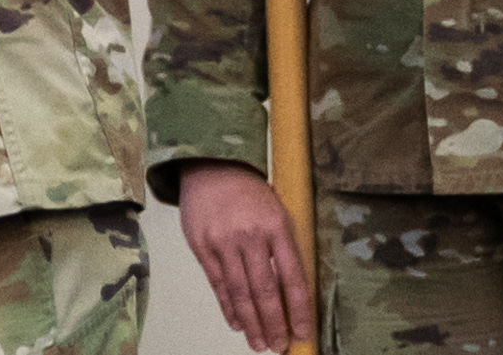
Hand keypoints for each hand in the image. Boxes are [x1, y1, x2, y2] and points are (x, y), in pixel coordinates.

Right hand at [178, 160, 312, 351]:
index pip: (292, 279)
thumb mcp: (279, 214)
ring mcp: (222, 241)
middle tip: (278, 347)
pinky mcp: (200, 244)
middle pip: (263, 291)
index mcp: (276, 228)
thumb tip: (291, 295)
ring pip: (239, 291)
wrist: (211, 166)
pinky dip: (227, 306)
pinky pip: (216, 282)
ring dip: (250, 322)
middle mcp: (249, 236)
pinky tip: (236, 322)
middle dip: (273, 324)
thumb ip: (285, 250)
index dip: (298, 311)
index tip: (302, 334)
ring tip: (259, 343)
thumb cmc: (250, 193)